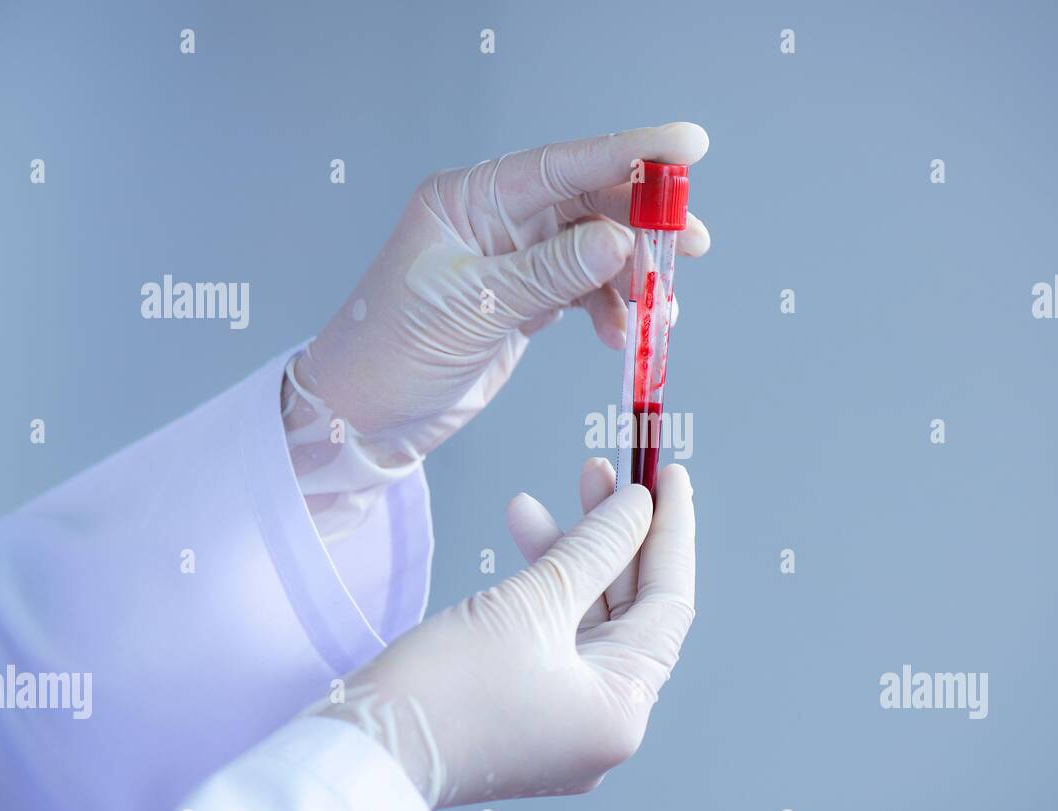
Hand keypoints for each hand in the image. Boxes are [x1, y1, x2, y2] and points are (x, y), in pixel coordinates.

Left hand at [295, 124, 709, 463]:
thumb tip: (619, 241)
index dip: (629, 152)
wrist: (367, 414)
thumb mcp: (473, 307)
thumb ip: (549, 273)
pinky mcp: (524, 298)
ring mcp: (513, 258)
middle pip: (589, 203)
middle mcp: (496, 219)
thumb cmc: (392, 350)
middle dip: (643, 224)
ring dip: (633, 279)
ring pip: (595, 250)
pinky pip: (585, 290)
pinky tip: (623, 335)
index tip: (688, 148)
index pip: (561, 164)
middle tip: (690, 245)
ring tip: (659, 314)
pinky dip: (611, 310)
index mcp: (470, 198)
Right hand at [315, 460, 695, 807]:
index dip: (671, 531)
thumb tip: (637, 506)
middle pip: (628, 608)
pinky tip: (518, 537)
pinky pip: (552, 638)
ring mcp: (564, 721)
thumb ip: (594, 547)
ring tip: (530, 500)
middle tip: (597, 470)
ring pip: (585, 618)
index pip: (669, 603)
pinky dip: (541, 589)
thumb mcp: (531, 603)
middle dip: (611, 535)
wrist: (360, 755)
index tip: (669, 473)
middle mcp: (603, 722)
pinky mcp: (525, 712)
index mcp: (623, 709)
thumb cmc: (444, 689)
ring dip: (566, 554)